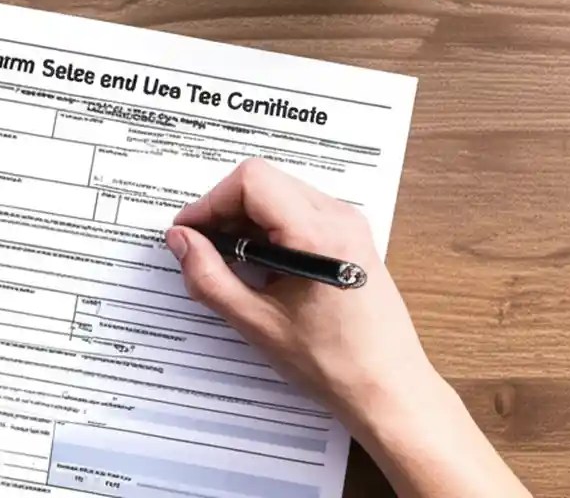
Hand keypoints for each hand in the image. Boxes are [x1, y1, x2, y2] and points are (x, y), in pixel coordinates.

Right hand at [167, 160, 531, 496]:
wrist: (388, 388)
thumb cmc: (333, 363)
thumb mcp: (256, 322)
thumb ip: (209, 276)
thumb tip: (180, 240)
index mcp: (319, 234)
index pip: (251, 181)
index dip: (210, 202)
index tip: (189, 232)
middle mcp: (339, 217)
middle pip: (263, 181)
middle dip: (224, 210)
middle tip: (202, 248)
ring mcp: (348, 224)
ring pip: (278, 192)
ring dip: (245, 220)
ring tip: (230, 262)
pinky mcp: (350, 236)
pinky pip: (297, 211)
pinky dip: (267, 228)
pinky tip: (258, 266)